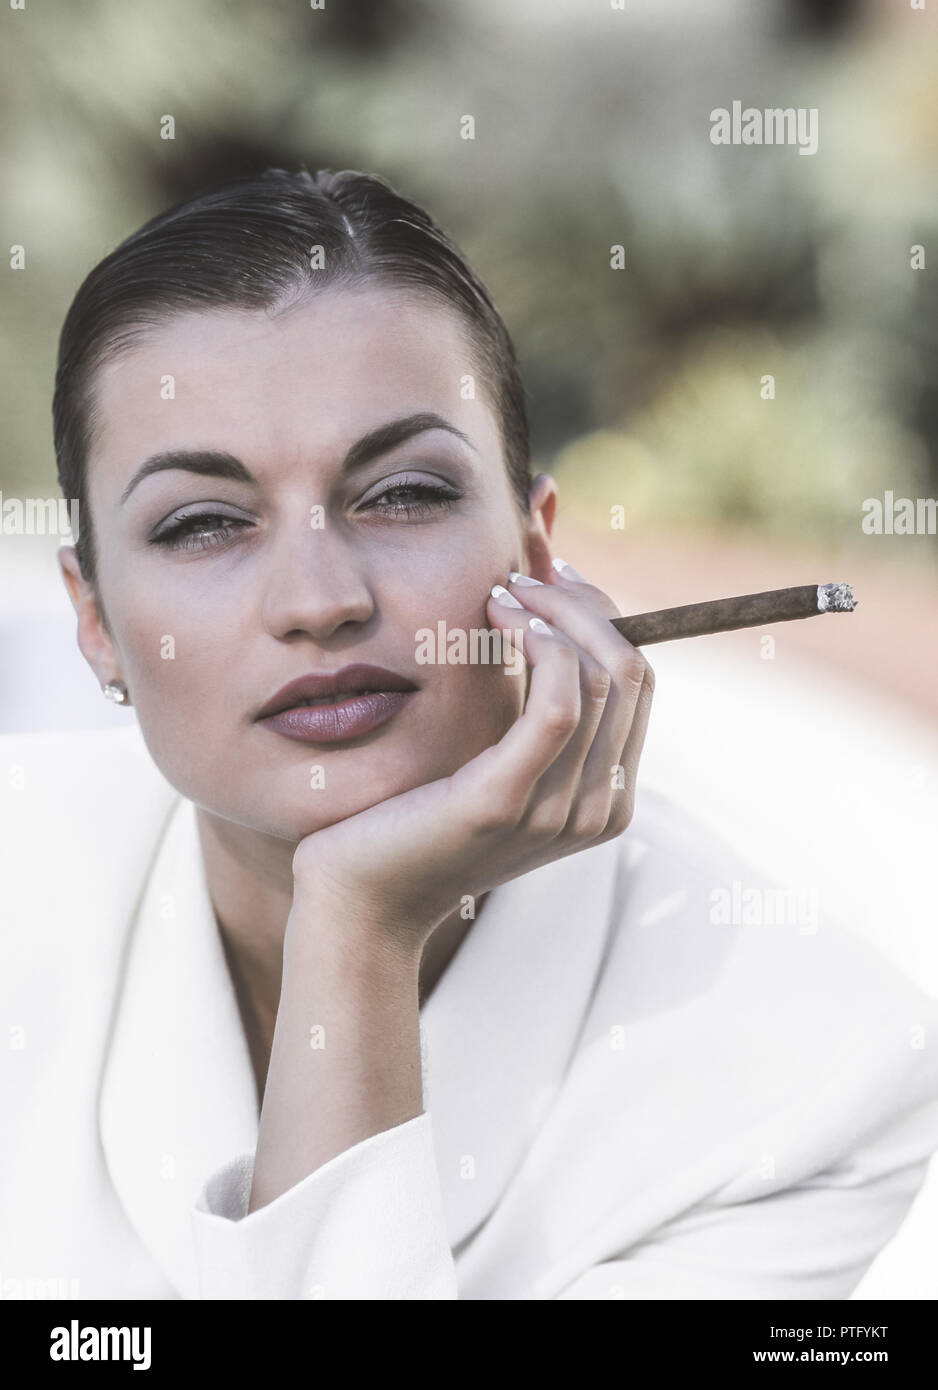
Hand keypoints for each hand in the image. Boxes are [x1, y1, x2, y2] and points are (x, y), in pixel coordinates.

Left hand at [289, 560, 654, 955]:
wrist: (363, 897)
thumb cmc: (418, 816)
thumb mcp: (493, 758)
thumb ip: (531, 704)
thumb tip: (545, 611)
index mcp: (606, 798)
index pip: (638, 683)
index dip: (602, 618)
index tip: (553, 579)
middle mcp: (598, 809)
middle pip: (630, 671)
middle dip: (584, 606)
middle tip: (523, 579)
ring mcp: (558, 810)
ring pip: (601, 678)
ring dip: (555, 614)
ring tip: (502, 594)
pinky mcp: (506, 801)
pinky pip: (558, 706)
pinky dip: (541, 646)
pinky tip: (501, 622)